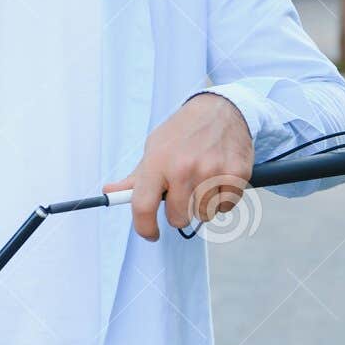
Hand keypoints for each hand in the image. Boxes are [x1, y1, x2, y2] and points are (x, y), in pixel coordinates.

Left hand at [104, 92, 253, 241]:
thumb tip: (109, 193)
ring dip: (201, 207)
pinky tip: (217, 183)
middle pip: (178, 218)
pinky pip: (225, 207)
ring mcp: (211, 171)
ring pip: (203, 215)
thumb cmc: (182, 132)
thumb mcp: (154, 148)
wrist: (220, 110)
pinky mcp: (236, 174)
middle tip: (182, 195)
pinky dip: (222, 201)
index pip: (143, 206)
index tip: (151, 234)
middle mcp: (183, 168)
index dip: (144, 228)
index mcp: (157, 162)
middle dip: (178, 213)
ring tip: (201, 184)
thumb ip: (135, 177)